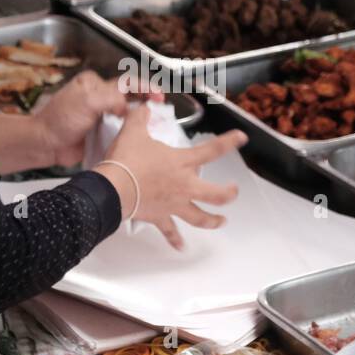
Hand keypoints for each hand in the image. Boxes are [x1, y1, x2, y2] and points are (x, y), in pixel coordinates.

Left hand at [32, 70, 162, 166]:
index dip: (145, 86)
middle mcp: (98, 97)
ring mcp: (100, 115)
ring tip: (155, 121)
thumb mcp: (87, 102)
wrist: (45, 144)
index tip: (158, 94)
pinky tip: (139, 136)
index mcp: (94, 84)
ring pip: (126, 113)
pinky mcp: (100, 132)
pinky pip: (120, 130)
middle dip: (146, 99)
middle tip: (161, 106)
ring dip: (140, 116)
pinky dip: (130, 131)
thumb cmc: (59, 120)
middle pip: (129, 95)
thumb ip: (111, 98)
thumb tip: (127, 107)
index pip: (125, 82)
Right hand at [96, 105, 246, 249]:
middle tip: (234, 190)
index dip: (230, 142)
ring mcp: (174, 204)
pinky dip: (175, 240)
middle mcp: (184, 186)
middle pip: (216, 194)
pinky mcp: (160, 217)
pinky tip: (181, 247)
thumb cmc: (126, 161)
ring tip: (222, 221)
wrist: (112, 188)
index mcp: (182, 163)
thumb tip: (144, 107)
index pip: (212, 150)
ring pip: (200, 217)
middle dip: (228, 193)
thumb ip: (141, 117)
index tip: (242, 137)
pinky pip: (170, 232)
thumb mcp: (133, 131)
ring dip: (213, 220)